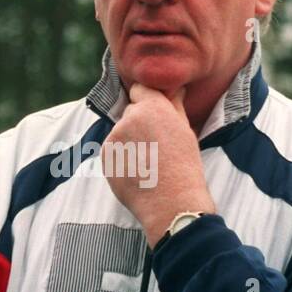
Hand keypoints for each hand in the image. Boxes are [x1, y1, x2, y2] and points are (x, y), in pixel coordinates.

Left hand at [104, 83, 215, 246]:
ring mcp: (114, 138)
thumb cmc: (185, 167)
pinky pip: (114, 152)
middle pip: (131, 113)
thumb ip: (175, 105)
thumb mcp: (186, 131)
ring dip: (130, 143)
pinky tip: (138, 173)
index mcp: (152, 107)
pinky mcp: (106, 158)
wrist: (172, 203)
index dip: (148, 101)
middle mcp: (129, 118)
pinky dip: (122, 160)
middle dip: (140, 124)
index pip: (140, 89)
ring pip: (121, 134)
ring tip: (149, 164)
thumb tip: (175, 88)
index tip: (156, 116)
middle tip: (157, 147)